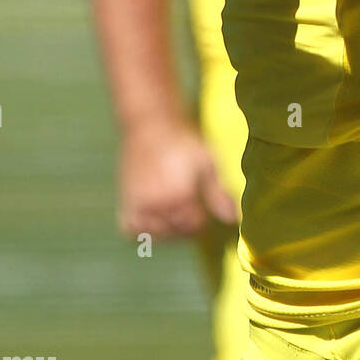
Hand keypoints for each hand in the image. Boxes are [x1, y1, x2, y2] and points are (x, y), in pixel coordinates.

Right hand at [117, 118, 238, 239]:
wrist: (150, 125)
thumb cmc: (183, 141)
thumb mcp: (207, 163)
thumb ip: (218, 194)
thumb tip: (233, 220)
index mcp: (180, 198)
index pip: (195, 227)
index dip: (202, 218)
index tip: (202, 204)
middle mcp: (157, 206)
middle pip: (177, 233)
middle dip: (186, 224)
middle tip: (188, 205)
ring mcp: (139, 206)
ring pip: (155, 235)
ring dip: (167, 229)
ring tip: (173, 210)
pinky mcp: (126, 202)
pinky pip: (132, 229)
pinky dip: (143, 229)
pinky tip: (153, 215)